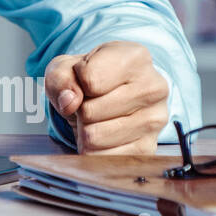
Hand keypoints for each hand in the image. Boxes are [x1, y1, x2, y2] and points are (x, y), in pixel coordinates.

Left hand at [44, 41, 169, 153]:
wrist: (110, 96)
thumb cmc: (89, 77)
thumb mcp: (65, 68)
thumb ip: (60, 79)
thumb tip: (69, 102)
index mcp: (135, 58)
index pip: (89, 79)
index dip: (76, 82)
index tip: (85, 80)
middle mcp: (154, 87)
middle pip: (91, 111)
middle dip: (80, 110)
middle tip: (89, 103)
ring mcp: (155, 119)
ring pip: (95, 136)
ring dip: (85, 131)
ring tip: (96, 118)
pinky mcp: (149, 147)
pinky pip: (103, 157)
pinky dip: (93, 149)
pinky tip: (103, 134)